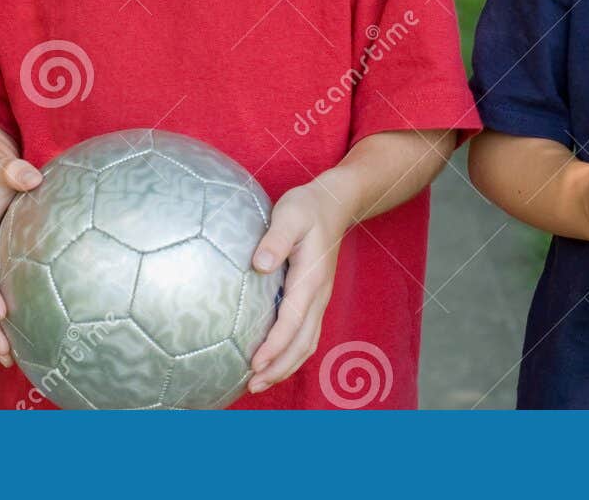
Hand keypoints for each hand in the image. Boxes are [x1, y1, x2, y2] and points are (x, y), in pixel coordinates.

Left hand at [246, 176, 349, 393]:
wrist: (336, 203)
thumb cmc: (308, 207)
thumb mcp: (289, 214)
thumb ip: (275, 239)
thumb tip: (259, 264)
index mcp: (311, 279)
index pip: (292, 321)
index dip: (274, 346)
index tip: (255, 364)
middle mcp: (319, 295)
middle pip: (302, 342)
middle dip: (279, 367)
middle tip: (252, 385)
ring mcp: (319, 298)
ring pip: (307, 342)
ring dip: (286, 366)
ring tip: (260, 382)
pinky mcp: (315, 297)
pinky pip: (306, 333)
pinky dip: (291, 353)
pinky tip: (273, 359)